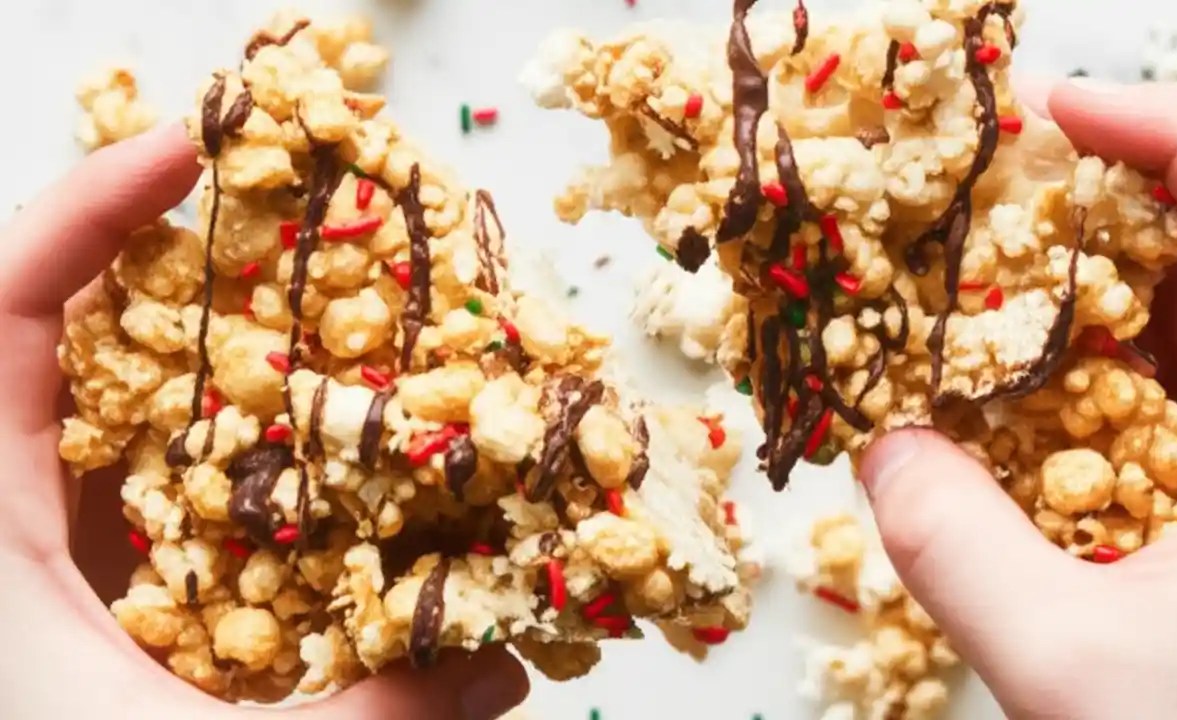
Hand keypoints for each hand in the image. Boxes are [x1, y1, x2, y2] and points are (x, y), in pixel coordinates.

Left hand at [0, 125, 526, 719]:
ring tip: (335, 321)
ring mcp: (63, 562)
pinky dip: (250, 460)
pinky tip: (330, 466)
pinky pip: (177, 495)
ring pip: (138, 421)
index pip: (1, 319)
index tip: (188, 152)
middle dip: (187, 266)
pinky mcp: (110, 602)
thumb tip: (501, 673)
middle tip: (298, 218)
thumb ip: (371, 717)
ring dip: (231, 364)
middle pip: (83, 344)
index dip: (79, 213)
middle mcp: (18, 527)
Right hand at [859, 81, 1176, 718]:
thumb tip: (883, 452)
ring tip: (985, 282)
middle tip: (990, 195)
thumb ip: (956, 550)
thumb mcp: (1073, 667)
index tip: (1055, 110)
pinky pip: (1175, 393)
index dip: (1168, 136)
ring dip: (1089, 292)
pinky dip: (1093, 369)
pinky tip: (1021, 382)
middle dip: (1106, 207)